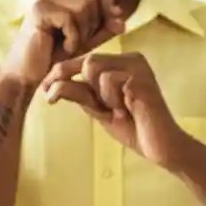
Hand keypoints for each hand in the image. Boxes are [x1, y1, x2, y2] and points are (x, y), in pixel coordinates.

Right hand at [0, 0, 124, 85]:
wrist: (26, 75)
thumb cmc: (53, 56)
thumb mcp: (85, 39)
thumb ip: (103, 27)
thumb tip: (122, 18)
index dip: (108, 6)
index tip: (114, 25)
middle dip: (94, 23)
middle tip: (79, 41)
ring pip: (83, 7)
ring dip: (83, 32)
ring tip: (70, 46)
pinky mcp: (38, 10)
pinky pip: (70, 19)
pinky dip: (73, 38)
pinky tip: (63, 48)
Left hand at [40, 52, 191, 167]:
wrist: (160, 147)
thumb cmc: (132, 127)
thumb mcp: (98, 108)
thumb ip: (80, 93)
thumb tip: (52, 84)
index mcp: (122, 63)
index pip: (84, 60)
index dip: (61, 72)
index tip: (45, 88)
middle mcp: (131, 59)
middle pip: (87, 61)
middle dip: (82, 86)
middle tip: (101, 108)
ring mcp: (138, 65)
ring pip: (94, 68)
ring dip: (102, 96)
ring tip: (121, 109)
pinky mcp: (140, 76)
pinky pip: (108, 81)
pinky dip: (112, 99)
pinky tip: (128, 108)